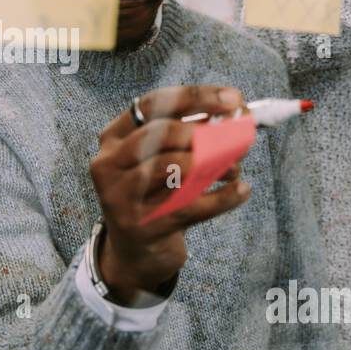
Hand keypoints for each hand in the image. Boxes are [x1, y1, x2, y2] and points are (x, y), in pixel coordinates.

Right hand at [89, 85, 251, 301]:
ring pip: (171, 167)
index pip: (153, 103)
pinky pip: (189, 206)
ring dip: (213, 163)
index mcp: (114, 138)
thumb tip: (235, 114)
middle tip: (237, 137)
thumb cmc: (156, 195)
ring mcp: (120, 196)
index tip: (235, 99)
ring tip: (236, 167)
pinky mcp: (140, 225)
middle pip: (159, 133)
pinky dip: (222, 197)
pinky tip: (241, 191)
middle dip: (204, 131)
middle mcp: (108, 163)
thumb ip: (190, 135)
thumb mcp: (162, 160)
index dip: (198, 98)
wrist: (136, 251)